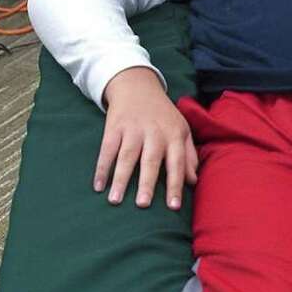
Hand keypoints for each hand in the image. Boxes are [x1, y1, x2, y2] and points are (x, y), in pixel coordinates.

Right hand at [96, 67, 197, 208]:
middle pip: (150, 161)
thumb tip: (193, 181)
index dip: (175, 185)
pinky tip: (98, 185)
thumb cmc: (163, 115)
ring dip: (120, 179)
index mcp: (174, 135)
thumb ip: (188, 156)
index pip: (176, 163)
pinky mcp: (114, 127)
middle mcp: (154, 133)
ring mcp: (133, 129)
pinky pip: (106, 150)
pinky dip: (102, 168)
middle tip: (142, 205)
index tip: (173, 207)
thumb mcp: (182, 129)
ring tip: (115, 201)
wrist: (137, 85)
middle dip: (146, 183)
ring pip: (126, 157)